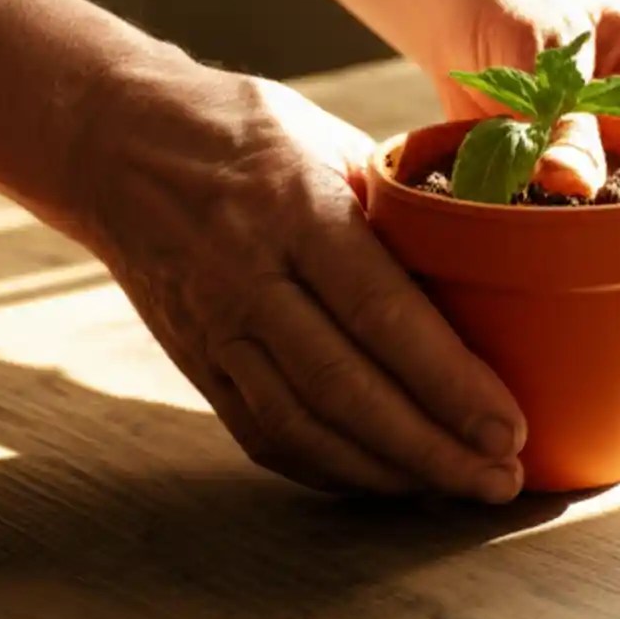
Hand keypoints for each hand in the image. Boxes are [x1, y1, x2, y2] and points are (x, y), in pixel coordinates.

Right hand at [73, 66, 525, 501]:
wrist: (113, 143)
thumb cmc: (241, 131)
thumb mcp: (326, 138)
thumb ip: (393, 207)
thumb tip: (479, 263)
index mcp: (295, 209)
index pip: (383, 313)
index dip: (450, 382)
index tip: (507, 426)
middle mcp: (249, 277)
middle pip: (349, 389)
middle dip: (434, 448)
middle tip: (500, 479)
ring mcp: (215, 327)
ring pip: (305, 427)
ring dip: (388, 472)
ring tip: (457, 487)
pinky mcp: (196, 361)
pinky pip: (264, 435)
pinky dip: (329, 468)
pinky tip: (383, 478)